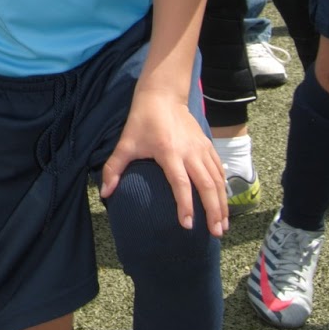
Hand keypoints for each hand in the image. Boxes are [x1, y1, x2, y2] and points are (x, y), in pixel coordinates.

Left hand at [100, 87, 227, 235]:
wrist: (163, 95)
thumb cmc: (142, 120)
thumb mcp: (125, 143)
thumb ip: (114, 168)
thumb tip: (104, 193)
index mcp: (169, 152)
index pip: (180, 184)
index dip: (185, 205)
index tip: (187, 225)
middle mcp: (190, 152)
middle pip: (206, 185)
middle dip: (213, 211)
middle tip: (216, 233)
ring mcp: (201, 148)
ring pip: (217, 180)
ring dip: (222, 203)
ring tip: (223, 226)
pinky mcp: (208, 145)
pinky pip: (219, 170)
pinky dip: (224, 188)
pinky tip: (224, 203)